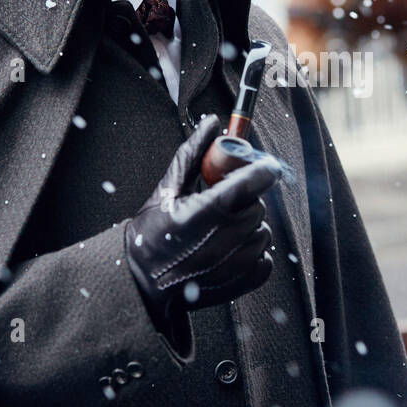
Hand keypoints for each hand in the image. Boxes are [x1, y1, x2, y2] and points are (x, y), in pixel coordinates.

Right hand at [125, 114, 280, 346]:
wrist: (141, 281)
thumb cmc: (151, 234)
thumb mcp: (166, 190)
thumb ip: (194, 154)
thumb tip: (212, 124)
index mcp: (201, 214)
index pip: (249, 184)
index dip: (262, 170)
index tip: (264, 166)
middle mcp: (220, 242)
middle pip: (258, 208)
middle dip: (246, 201)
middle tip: (226, 203)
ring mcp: (233, 266)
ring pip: (263, 233)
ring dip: (250, 227)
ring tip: (224, 229)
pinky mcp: (242, 283)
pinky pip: (265, 260)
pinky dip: (254, 253)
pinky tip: (231, 249)